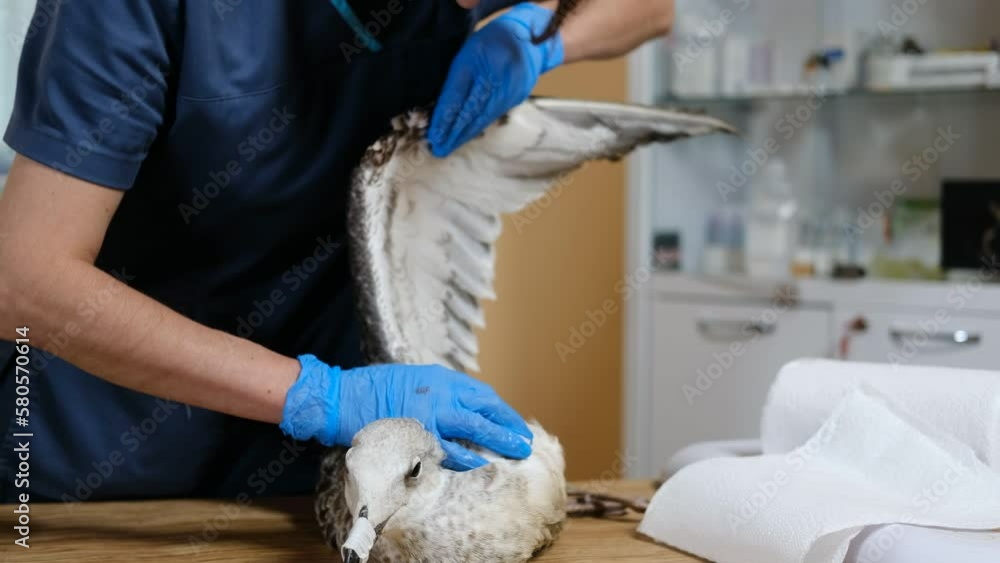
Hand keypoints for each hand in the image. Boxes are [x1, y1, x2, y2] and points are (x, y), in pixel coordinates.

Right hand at [279, 355, 532, 470]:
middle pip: (483, 413)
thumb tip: (468, 409)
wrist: (345, 397)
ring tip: (509, 457)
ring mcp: (428, 416)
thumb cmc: (379, 389)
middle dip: (507, 430)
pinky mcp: (415, 436)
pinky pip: (446, 451)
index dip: (503, 413)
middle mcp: (440, 395)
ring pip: (470, 432)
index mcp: (442, 379)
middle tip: (524, 444)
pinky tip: (476, 467)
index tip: (515, 425)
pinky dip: (463, 460)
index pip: (483, 396)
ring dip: (492, 446)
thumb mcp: (418, 380)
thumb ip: (443, 392)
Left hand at [428, 3, 563, 157]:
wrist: (530, 40)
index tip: (434, 135)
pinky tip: (467, 136)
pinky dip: (477, 127)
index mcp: (479, 63)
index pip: (458, 96)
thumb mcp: (468, 53)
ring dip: (464, 135)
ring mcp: (508, 91)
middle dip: (453, 133)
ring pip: (483, 117)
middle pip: (471, 111)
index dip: (445, 117)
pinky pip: (492, 116)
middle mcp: (495, 79)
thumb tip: (443, 109)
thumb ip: (457, 79)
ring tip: (449, 147)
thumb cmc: (490, 43)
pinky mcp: (515, 98)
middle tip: (439, 150)